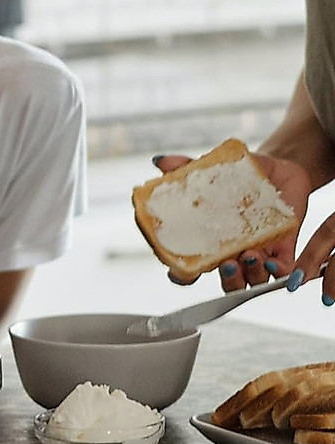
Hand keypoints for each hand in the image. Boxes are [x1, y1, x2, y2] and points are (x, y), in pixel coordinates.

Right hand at [152, 152, 309, 289]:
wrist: (278, 169)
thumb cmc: (239, 175)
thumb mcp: (212, 170)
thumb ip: (186, 168)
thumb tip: (159, 161)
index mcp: (208, 242)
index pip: (188, 269)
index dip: (180, 275)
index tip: (178, 270)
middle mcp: (231, 253)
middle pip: (224, 281)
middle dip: (225, 279)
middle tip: (227, 264)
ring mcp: (257, 253)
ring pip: (251, 281)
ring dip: (250, 275)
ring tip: (251, 255)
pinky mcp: (283, 248)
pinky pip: (283, 272)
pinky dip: (279, 272)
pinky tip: (274, 261)